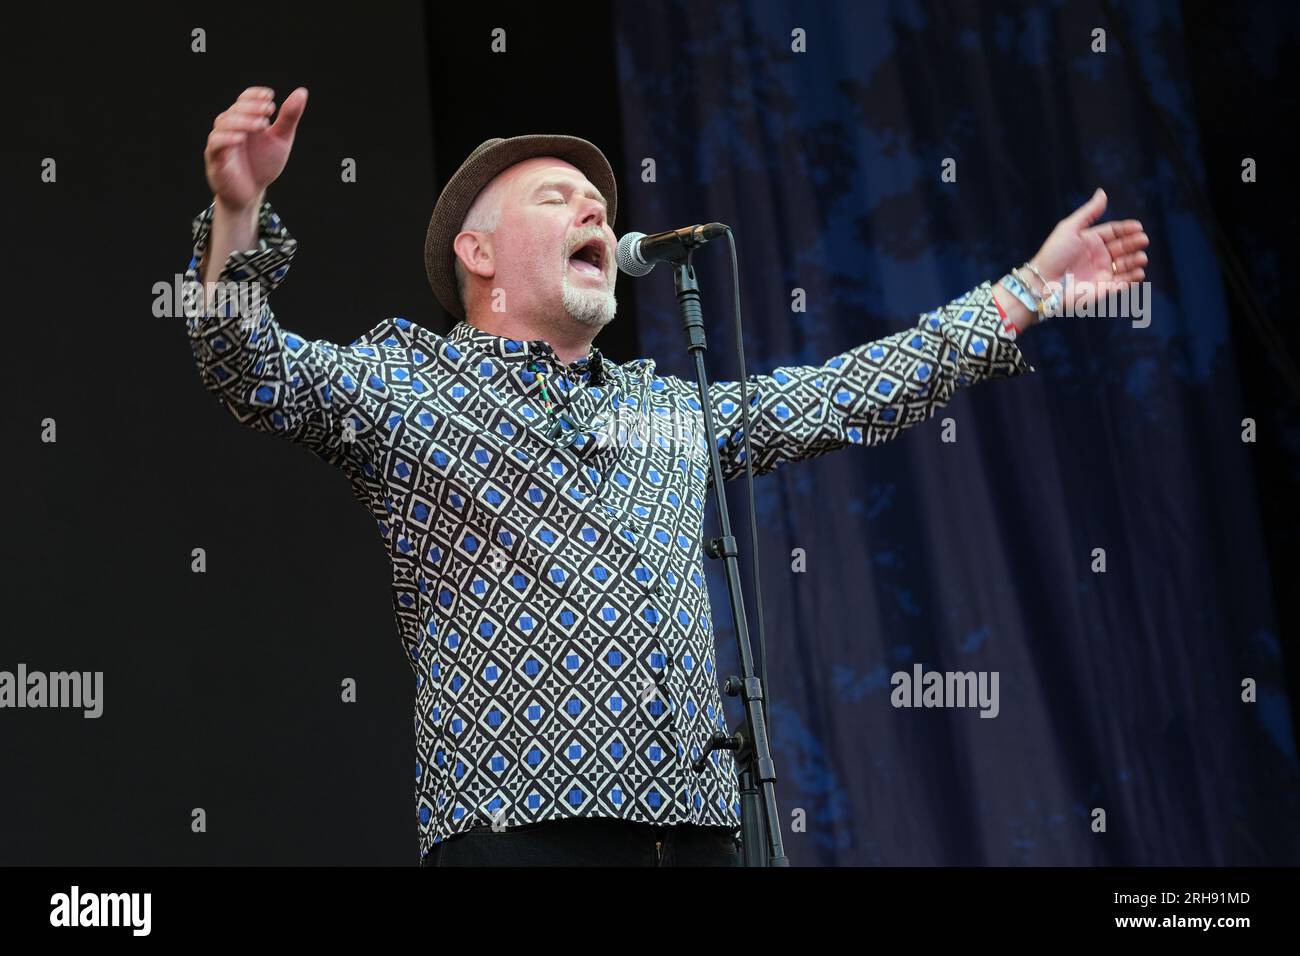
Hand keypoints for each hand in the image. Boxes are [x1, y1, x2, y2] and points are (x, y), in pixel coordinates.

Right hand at [204, 86, 307, 211]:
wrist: (251, 194)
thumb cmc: (263, 164)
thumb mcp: (281, 140)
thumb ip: (288, 117)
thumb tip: (302, 92)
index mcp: (244, 120)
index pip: (244, 99)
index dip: (254, 95)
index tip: (270, 96)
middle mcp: (229, 127)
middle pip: (235, 110)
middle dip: (252, 108)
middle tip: (270, 109)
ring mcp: (221, 142)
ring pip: (224, 123)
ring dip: (243, 121)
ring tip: (262, 124)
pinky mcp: (215, 158)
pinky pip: (216, 144)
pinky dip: (227, 138)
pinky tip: (241, 137)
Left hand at [1029, 187, 1149, 314]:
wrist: (1044, 282)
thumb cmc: (1054, 254)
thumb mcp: (1070, 228)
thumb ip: (1089, 212)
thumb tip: (1102, 192)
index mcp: (1091, 240)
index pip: (1114, 232)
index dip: (1127, 229)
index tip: (1138, 227)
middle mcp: (1099, 256)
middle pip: (1123, 247)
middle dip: (1134, 243)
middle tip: (1143, 240)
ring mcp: (1102, 272)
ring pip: (1126, 265)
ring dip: (1136, 261)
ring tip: (1141, 258)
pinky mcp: (1103, 289)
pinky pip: (1123, 284)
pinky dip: (1133, 279)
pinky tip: (1139, 273)